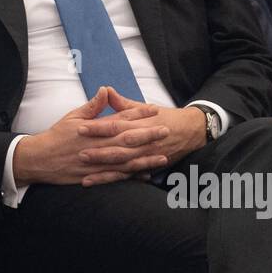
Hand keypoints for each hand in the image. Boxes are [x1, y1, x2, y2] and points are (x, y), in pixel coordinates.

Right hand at [12, 87, 169, 187]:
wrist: (41, 159)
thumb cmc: (56, 136)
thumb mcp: (72, 117)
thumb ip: (92, 106)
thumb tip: (105, 90)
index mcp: (95, 129)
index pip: (121, 119)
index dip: (139, 114)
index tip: (154, 110)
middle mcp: (99, 145)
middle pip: (128, 139)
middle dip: (149, 135)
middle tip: (166, 130)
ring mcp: (98, 162)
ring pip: (127, 160)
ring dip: (146, 158)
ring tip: (163, 156)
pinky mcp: (95, 175)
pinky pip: (117, 177)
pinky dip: (132, 176)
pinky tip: (145, 175)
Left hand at [74, 88, 207, 183]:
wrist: (191, 130)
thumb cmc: (165, 117)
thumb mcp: (145, 107)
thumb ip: (123, 103)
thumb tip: (106, 90)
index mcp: (139, 123)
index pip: (116, 125)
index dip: (98, 127)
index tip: (80, 127)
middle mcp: (143, 141)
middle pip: (119, 147)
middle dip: (99, 151)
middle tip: (80, 153)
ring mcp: (146, 155)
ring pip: (123, 164)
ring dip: (105, 169)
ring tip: (86, 174)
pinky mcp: (147, 166)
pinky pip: (128, 175)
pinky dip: (114, 179)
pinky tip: (98, 182)